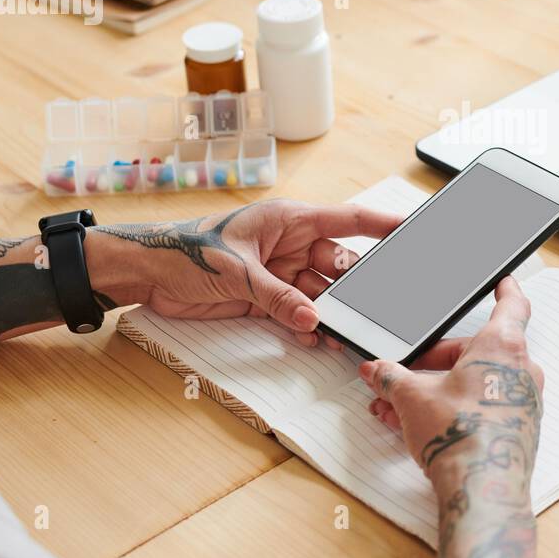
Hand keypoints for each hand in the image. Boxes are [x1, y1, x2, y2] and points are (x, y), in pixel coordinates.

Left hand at [87, 200, 402, 346]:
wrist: (147, 274)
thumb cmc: (186, 251)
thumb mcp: (237, 271)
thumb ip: (277, 297)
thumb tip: (313, 319)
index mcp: (289, 220)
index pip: (347, 220)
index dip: (381, 224)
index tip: (411, 228)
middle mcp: (289, 245)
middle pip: (337, 265)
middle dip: (355, 287)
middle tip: (373, 306)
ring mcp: (279, 272)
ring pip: (319, 294)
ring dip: (330, 313)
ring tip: (344, 333)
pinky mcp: (264, 298)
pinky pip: (296, 312)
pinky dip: (305, 325)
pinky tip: (314, 337)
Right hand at [358, 277, 543, 557]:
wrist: (482, 489)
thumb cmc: (460, 435)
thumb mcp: (411, 397)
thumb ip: (391, 377)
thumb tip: (376, 370)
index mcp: (501, 346)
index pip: (511, 303)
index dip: (505, 288)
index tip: (504, 280)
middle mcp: (521, 370)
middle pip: (476, 351)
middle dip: (436, 362)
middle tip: (405, 374)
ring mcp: (523, 402)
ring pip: (476, 383)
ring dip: (438, 390)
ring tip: (398, 409)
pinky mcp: (518, 430)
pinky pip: (483, 408)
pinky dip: (455, 410)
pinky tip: (421, 427)